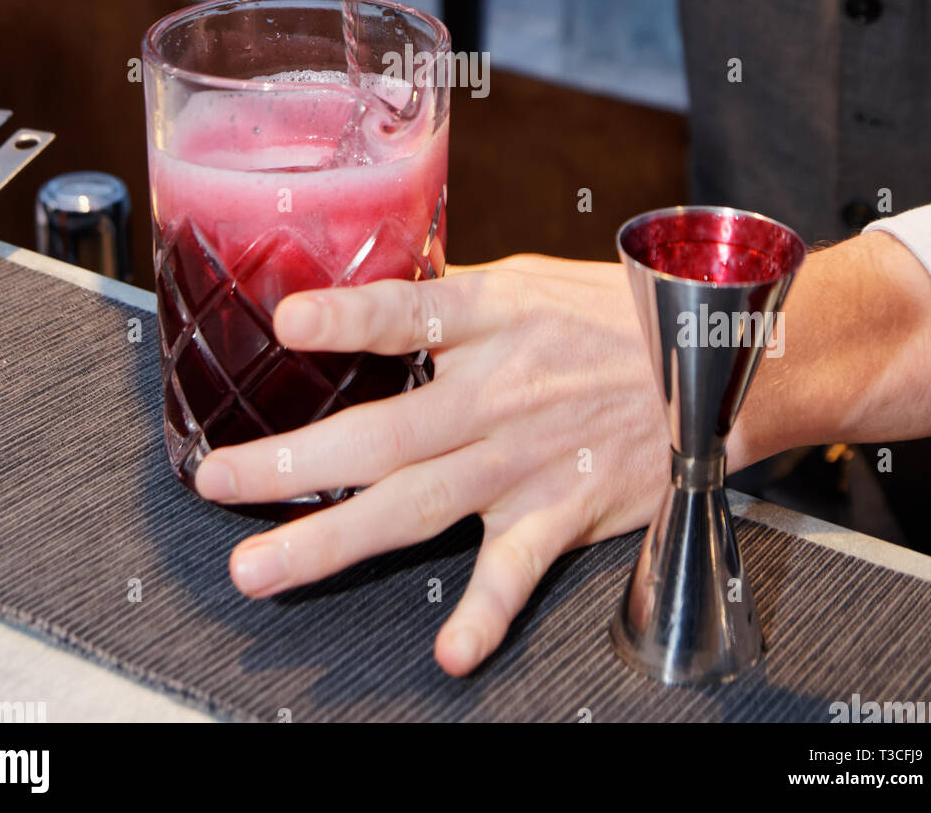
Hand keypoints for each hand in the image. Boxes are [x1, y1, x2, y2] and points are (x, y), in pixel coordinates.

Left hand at [194, 255, 669, 675]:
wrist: (710, 369)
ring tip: (263, 568)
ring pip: (418, 506)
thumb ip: (448, 294)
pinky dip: (485, 614)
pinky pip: (516, 572)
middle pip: (385, 433)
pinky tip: (448, 651)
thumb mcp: (528, 279)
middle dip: (294, 461)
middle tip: (220, 481)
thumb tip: (372, 289)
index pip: (413, 311)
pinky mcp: (562, 513)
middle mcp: (500, 393)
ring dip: (335, 540)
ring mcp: (526, 460)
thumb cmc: (616, 317)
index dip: (351, 317)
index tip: (288, 323)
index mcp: (494, 319)